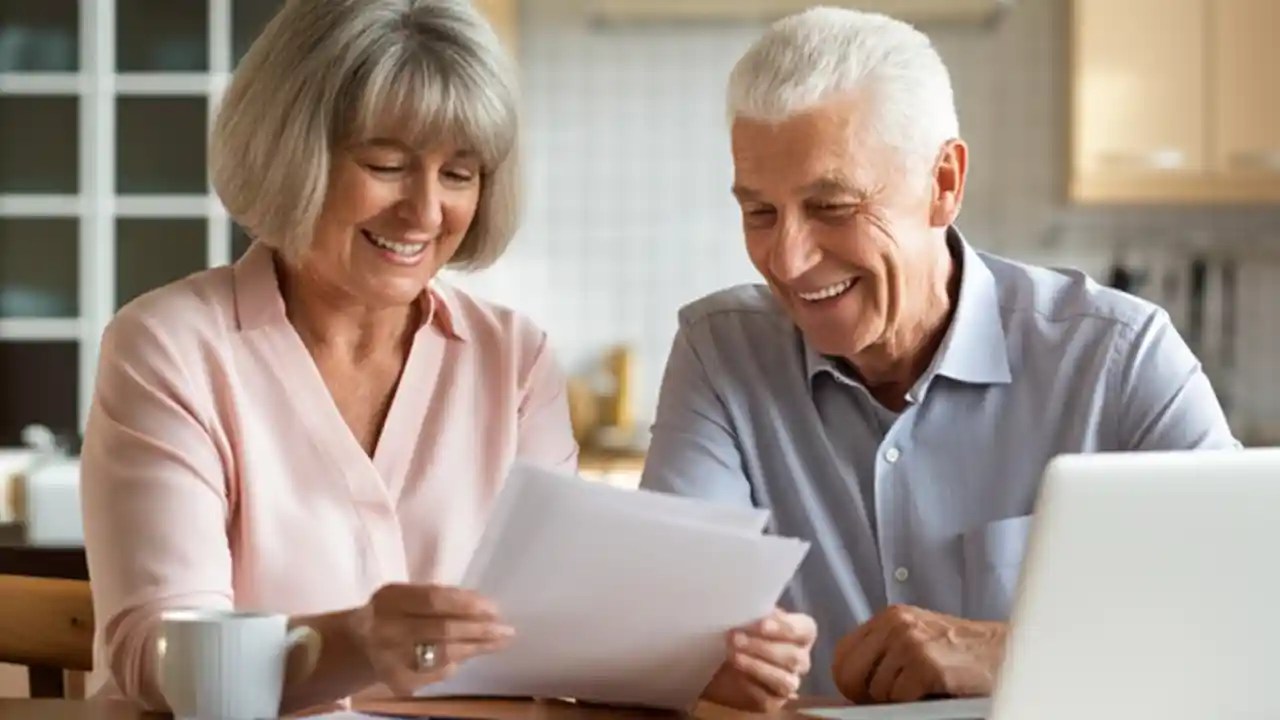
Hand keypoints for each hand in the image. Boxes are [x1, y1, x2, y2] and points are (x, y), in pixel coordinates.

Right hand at [348, 583, 513, 695]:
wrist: (356, 647)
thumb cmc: (391, 613)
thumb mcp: (404, 596)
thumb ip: (436, 598)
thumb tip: (482, 605)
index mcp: (389, 600)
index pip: (433, 599)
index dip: (466, 603)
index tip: (493, 606)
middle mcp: (386, 630)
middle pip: (441, 630)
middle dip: (478, 629)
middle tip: (505, 629)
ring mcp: (392, 660)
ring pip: (443, 655)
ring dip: (476, 648)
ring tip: (500, 641)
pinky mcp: (400, 683)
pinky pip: (438, 672)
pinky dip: (459, 661)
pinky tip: (473, 653)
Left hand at [701, 608, 816, 712]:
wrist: (716, 658)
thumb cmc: (739, 629)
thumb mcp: (747, 615)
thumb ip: (757, 611)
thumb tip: (755, 608)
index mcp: (801, 633)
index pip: (806, 629)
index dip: (786, 628)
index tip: (761, 624)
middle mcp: (800, 659)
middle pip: (794, 656)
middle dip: (763, 647)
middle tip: (736, 637)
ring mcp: (789, 682)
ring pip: (785, 680)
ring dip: (757, 667)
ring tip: (733, 656)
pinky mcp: (773, 702)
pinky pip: (768, 698)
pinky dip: (750, 685)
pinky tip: (735, 675)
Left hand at [831, 605, 1006, 703]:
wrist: (1007, 653)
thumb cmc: (962, 653)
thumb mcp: (918, 638)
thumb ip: (884, 651)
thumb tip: (851, 683)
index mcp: (889, 617)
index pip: (842, 653)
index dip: (849, 681)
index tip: (865, 694)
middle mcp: (896, 624)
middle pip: (849, 673)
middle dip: (864, 695)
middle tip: (890, 700)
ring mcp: (910, 643)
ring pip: (876, 691)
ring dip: (897, 700)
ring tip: (924, 690)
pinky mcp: (926, 665)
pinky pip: (900, 698)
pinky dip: (915, 704)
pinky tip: (935, 692)